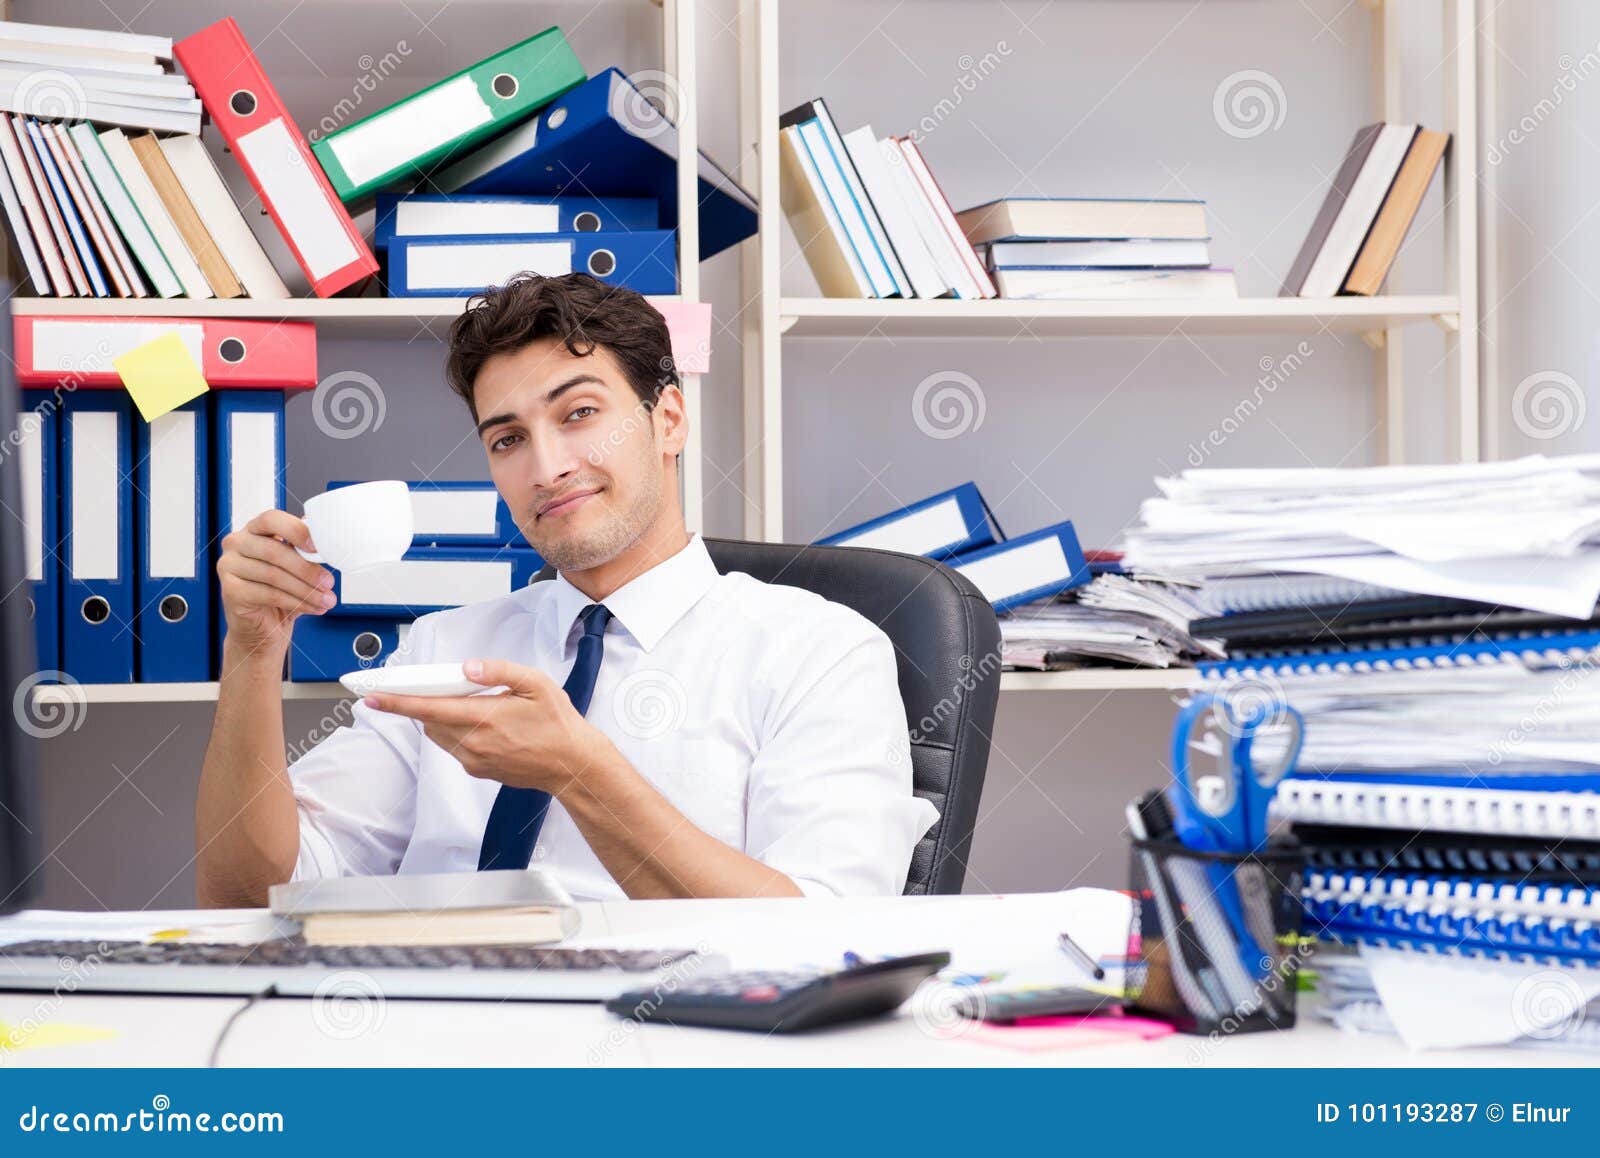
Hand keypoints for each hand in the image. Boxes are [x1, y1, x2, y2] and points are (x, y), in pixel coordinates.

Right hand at [216, 509, 334, 656]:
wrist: (261, 628)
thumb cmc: (280, 592)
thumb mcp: (296, 567)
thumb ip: (305, 551)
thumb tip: (329, 543)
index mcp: (254, 530)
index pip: (272, 519)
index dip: (296, 530)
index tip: (317, 547)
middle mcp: (237, 543)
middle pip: (274, 551)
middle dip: (307, 569)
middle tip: (329, 582)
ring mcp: (228, 566)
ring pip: (274, 575)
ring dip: (306, 589)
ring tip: (326, 599)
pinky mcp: (229, 590)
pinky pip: (268, 594)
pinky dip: (295, 602)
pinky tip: (312, 607)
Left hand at [364, 659, 621, 794]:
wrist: (572, 766)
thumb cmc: (558, 724)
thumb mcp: (537, 684)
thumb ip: (500, 671)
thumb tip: (469, 668)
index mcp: (485, 718)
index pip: (428, 708)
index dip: (397, 702)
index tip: (373, 696)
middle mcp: (474, 743)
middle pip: (429, 720)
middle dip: (421, 703)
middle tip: (424, 687)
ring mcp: (475, 760)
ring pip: (439, 734)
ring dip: (438, 717)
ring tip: (460, 702)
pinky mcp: (479, 770)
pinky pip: (454, 747)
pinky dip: (454, 731)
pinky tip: (478, 721)